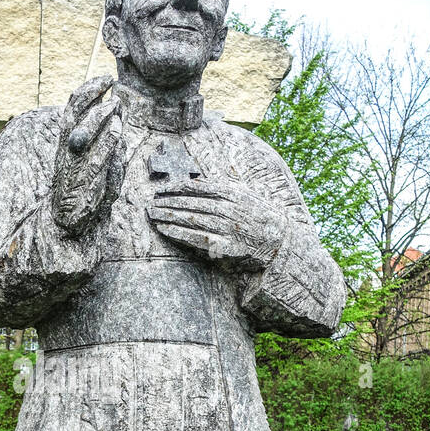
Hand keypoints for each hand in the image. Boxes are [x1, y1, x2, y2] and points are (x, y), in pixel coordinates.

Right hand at [51, 76, 124, 236]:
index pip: (73, 107)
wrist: (68, 221)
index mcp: (68, 140)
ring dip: (101, 116)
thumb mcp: (94, 160)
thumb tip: (118, 124)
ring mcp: (75, 165)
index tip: (106, 78)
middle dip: (94, 97)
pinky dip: (107, 140)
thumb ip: (105, 143)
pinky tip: (117, 129)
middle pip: (75, 114)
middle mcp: (68, 149)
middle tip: (113, 89)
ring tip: (116, 106)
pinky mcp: (85, 180)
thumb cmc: (84, 189)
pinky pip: (96, 155)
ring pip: (83, 131)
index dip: (89, 89)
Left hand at [148, 176, 285, 271]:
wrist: (280, 240)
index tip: (161, 189)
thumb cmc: (259, 215)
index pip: (197, 187)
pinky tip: (164, 230)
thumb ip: (222, 188)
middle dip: (167, 202)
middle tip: (149, 203)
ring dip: (168, 216)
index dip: (176, 187)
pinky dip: (178, 233)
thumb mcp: (245, 194)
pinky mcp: (225, 247)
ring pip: (190, 220)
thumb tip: (196, 183)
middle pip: (190, 204)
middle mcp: (228, 209)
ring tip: (152, 214)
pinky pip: (196, 239)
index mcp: (232, 193)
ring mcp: (227, 228)